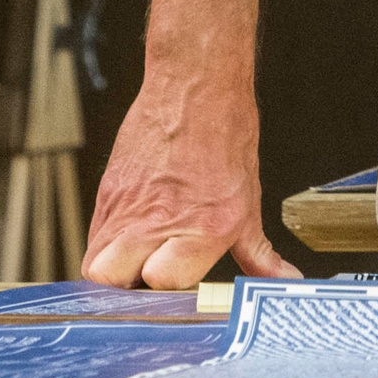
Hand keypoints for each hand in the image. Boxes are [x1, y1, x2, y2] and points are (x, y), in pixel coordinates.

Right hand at [82, 72, 302, 289]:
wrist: (196, 85)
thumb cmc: (224, 137)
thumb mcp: (248, 201)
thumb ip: (257, 253)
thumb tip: (282, 280)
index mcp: (202, 225)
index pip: (164, 283)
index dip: (171, 292)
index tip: (182, 290)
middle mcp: (158, 218)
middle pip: (113, 280)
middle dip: (128, 291)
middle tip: (149, 286)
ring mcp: (127, 205)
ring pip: (95, 263)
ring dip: (114, 273)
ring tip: (139, 266)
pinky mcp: (108, 191)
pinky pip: (95, 235)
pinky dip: (108, 247)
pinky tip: (132, 240)